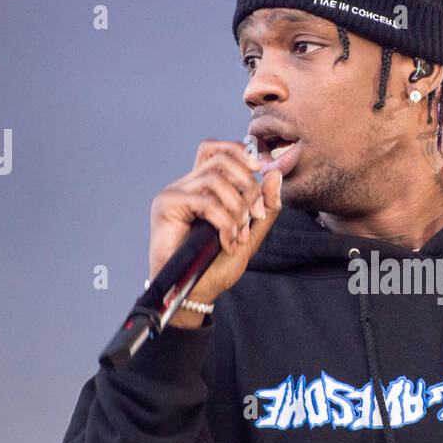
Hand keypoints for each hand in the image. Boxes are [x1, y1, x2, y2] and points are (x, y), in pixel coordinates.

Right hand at [149, 139, 281, 326]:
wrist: (197, 292)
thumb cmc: (217, 265)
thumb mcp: (251, 234)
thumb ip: (265, 206)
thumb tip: (275, 174)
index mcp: (204, 187)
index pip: (218, 150)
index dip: (240, 152)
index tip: (260, 170)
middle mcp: (188, 185)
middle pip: (221, 160)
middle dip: (248, 185)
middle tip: (256, 214)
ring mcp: (175, 193)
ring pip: (216, 180)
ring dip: (237, 209)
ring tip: (239, 234)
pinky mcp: (166, 205)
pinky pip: (206, 202)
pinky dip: (224, 223)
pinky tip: (226, 242)